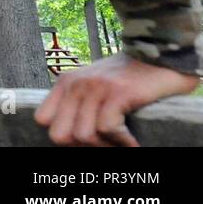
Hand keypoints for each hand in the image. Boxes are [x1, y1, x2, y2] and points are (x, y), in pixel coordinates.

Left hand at [34, 53, 199, 145]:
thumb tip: (71, 135)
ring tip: (121, 143)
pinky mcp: (118, 93)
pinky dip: (122, 142)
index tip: (86, 141)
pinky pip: (107, 128)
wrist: (160, 56)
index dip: (63, 134)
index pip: (43, 119)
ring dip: (105, 146)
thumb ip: (78, 102)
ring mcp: (96, 88)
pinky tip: (133, 141)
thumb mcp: (93, 85)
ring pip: (83, 135)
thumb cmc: (129, 77)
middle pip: (59, 134)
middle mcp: (76, 84)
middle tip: (105, 145)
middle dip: (82, 147)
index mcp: (65, 83)